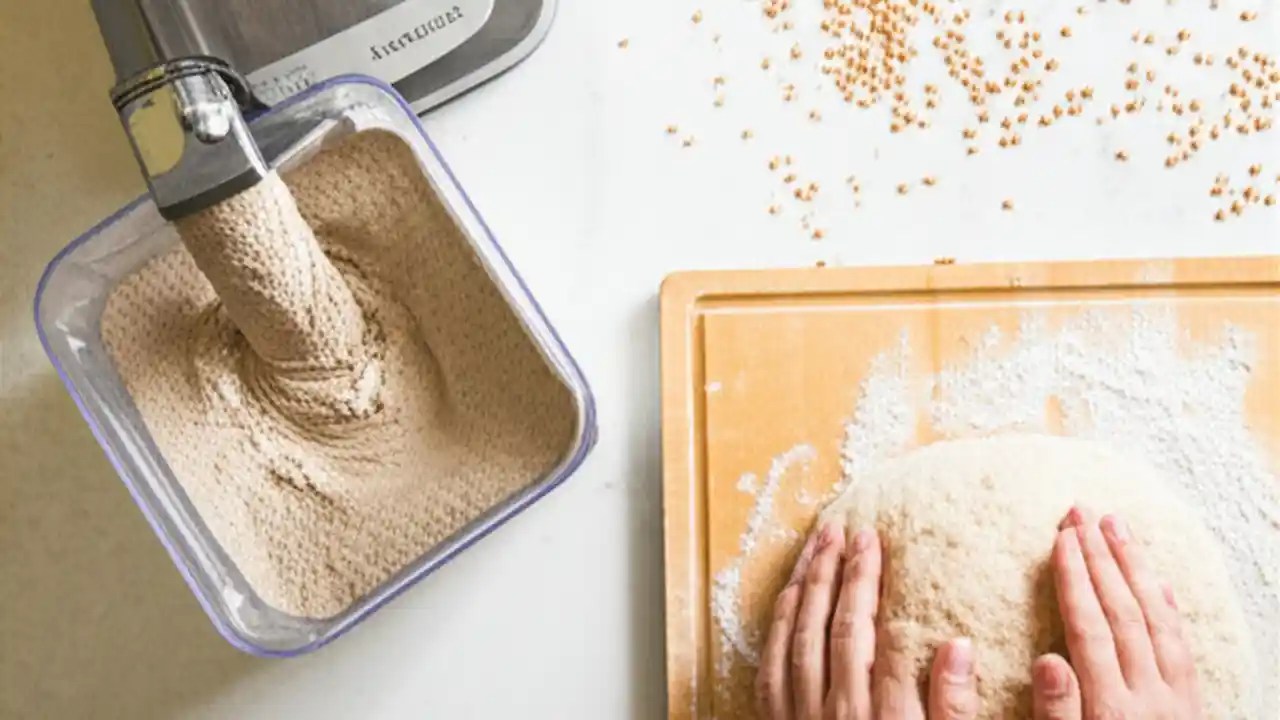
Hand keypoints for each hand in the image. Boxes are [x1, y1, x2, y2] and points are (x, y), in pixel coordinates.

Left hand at [756, 523, 979, 718]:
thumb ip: (953, 710)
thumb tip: (956, 646)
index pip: (875, 636)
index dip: (872, 583)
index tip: (876, 543)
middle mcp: (836, 717)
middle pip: (835, 630)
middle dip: (842, 575)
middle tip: (850, 532)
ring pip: (797, 640)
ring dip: (807, 588)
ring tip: (818, 546)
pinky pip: (770, 669)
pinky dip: (777, 627)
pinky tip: (789, 597)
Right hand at [1032, 508, 1203, 718]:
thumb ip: (1058, 713)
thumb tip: (1047, 660)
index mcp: (1111, 710)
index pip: (1088, 629)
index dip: (1074, 579)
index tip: (1062, 537)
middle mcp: (1151, 697)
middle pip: (1124, 614)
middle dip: (1101, 558)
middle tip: (1083, 513)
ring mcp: (1177, 700)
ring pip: (1159, 621)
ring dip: (1136, 569)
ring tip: (1117, 527)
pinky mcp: (1193, 706)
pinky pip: (1184, 648)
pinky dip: (1170, 610)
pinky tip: (1160, 583)